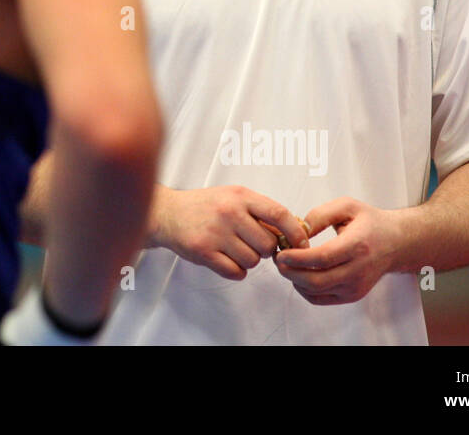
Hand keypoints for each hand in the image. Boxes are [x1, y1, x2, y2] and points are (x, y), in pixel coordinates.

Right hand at [150, 185, 310, 279]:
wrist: (167, 213)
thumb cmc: (205, 206)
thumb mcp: (233, 197)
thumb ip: (260, 211)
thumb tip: (293, 232)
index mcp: (240, 196)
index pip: (279, 214)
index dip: (295, 233)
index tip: (301, 244)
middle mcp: (229, 212)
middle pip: (268, 244)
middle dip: (264, 250)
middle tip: (251, 244)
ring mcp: (215, 232)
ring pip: (253, 261)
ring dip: (248, 260)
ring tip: (232, 249)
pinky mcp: (203, 251)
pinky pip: (235, 272)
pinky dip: (235, 271)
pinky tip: (224, 258)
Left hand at [274, 196, 408, 304]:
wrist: (396, 243)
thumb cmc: (370, 223)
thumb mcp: (346, 206)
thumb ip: (320, 215)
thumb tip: (299, 229)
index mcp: (357, 246)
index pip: (323, 258)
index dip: (297, 258)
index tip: (281, 252)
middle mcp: (358, 270)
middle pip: (316, 280)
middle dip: (290, 271)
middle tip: (277, 258)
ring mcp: (356, 287)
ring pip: (316, 292)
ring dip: (294, 280)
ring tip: (285, 264)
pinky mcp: (352, 296)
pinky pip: (321, 299)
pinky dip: (304, 290)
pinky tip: (298, 275)